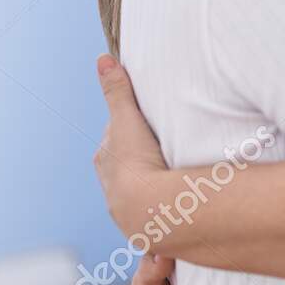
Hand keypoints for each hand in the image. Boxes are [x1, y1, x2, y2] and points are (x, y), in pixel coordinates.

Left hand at [95, 54, 171, 236]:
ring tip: (179, 172)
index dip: (135, 127)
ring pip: (144, 184)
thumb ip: (117, 91)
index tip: (152, 123)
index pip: (118, 137)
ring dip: (158, 178)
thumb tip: (102, 60)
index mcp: (104, 159)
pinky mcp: (148, 224)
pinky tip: (182, 196)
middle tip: (168, 146)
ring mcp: (129, 206)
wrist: (149, 209)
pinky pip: (159, 205)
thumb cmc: (134, 162)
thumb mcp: (126, 119)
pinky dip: (168, 199)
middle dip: (145, 154)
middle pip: (130, 162)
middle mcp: (111, 185)